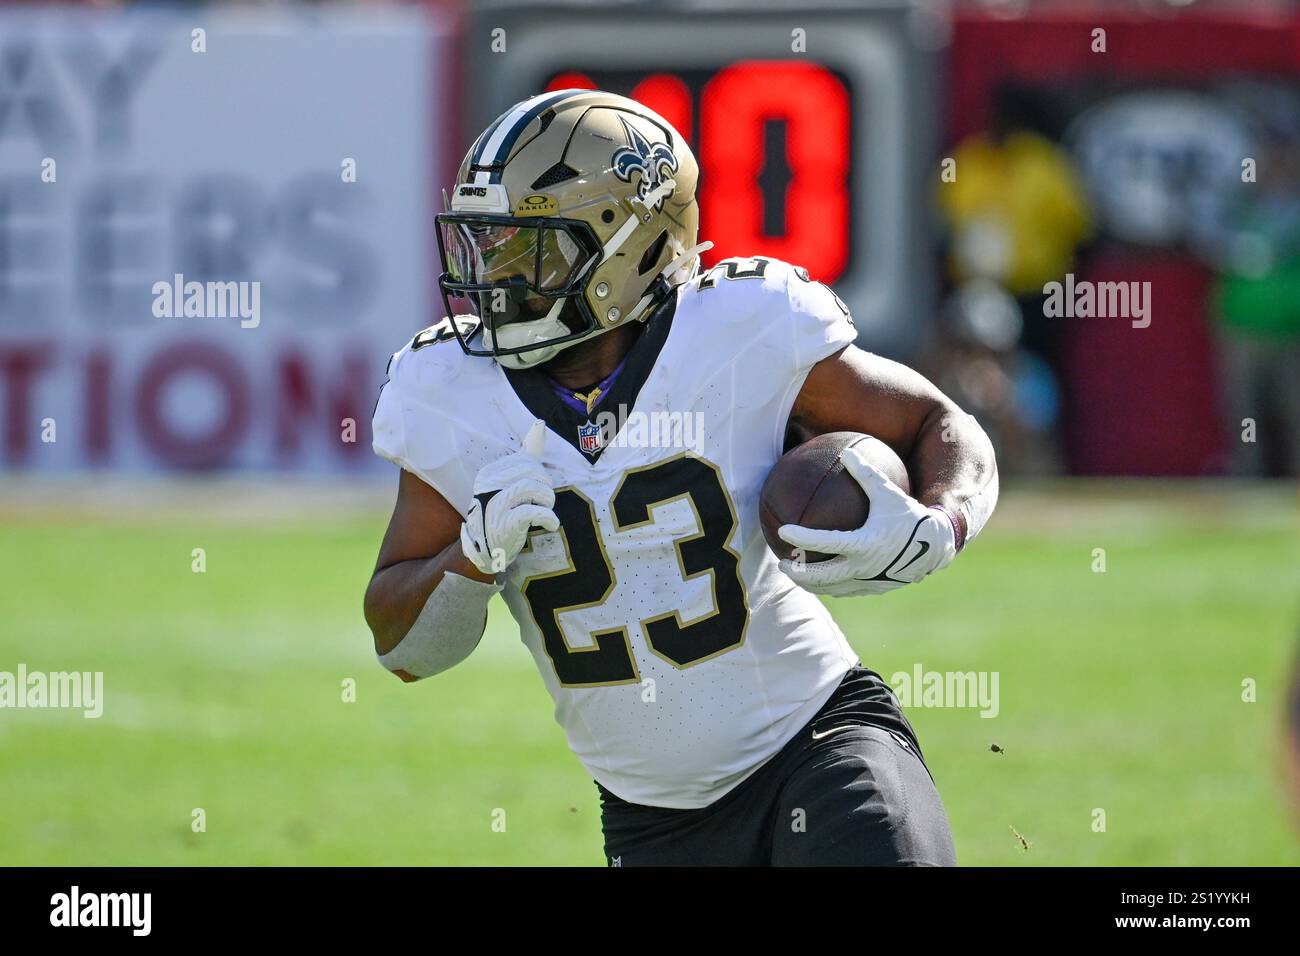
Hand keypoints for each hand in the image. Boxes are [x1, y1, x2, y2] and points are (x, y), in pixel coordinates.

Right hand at [460, 420, 558, 574]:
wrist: (487, 551)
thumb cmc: (502, 513)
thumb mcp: (510, 482)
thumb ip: (526, 455)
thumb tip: (540, 424)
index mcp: (490, 473)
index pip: (526, 460)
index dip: (539, 475)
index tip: (534, 490)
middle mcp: (489, 485)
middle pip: (532, 472)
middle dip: (545, 486)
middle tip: (542, 502)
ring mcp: (495, 503)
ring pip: (535, 488)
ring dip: (548, 501)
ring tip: (544, 510)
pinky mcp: (505, 522)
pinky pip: (535, 511)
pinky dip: (549, 517)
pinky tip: (549, 524)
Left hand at [776, 443, 956, 596]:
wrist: (936, 546)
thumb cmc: (909, 515)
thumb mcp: (888, 491)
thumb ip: (866, 473)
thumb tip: (847, 451)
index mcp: (864, 543)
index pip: (826, 543)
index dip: (802, 538)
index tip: (783, 532)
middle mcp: (864, 567)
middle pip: (822, 576)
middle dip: (798, 573)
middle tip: (783, 564)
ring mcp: (868, 580)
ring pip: (832, 587)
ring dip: (811, 584)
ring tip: (797, 575)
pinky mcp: (874, 587)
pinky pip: (847, 589)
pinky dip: (831, 585)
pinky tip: (824, 578)